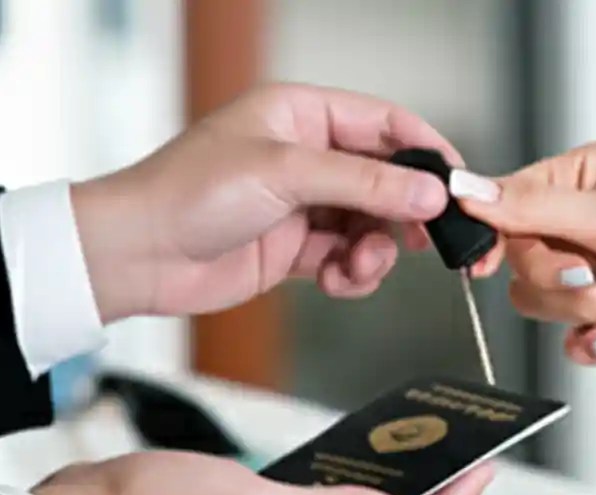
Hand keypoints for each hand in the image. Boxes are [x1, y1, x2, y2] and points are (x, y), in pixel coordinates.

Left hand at [72, 83, 502, 322]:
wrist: (138, 256)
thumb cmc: (186, 193)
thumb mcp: (286, 173)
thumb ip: (365, 182)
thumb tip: (428, 191)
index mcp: (302, 114)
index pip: (386, 123)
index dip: (427, 152)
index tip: (458, 185)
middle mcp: (307, 155)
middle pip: (387, 179)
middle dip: (407, 212)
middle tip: (428, 239)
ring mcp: (303, 203)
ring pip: (372, 225)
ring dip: (378, 250)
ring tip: (360, 264)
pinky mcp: (295, 248)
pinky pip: (348, 258)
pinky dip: (354, 273)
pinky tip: (339, 279)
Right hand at [459, 141, 595, 364]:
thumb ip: (532, 209)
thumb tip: (468, 191)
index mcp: (584, 180)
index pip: (509, 201)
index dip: (494, 232)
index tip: (487, 258)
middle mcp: (584, 225)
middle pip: (519, 258)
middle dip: (557, 276)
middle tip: (594, 274)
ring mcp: (593, 273)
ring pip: (536, 300)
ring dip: (578, 307)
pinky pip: (563, 337)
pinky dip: (587, 340)